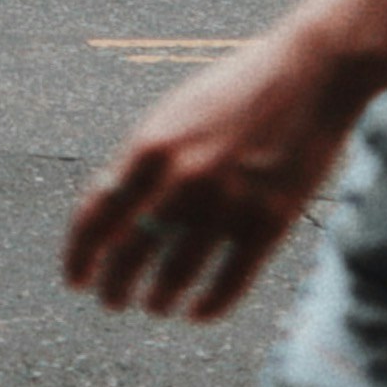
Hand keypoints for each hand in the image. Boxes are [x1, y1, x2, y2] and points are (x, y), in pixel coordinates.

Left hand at [62, 29, 370, 321]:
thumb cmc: (234, 91)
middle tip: (111, 301)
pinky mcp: (271, 218)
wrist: (310, 72)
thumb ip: (142, 163)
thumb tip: (109, 213)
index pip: (97, 216)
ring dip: (159, 298)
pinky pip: (231, 277)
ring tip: (154, 306)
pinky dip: (210, 303)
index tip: (75, 280)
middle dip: (114, 284)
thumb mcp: (173, 116)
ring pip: (177, 272)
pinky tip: (197, 313)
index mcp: (150, 147)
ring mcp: (229, 200)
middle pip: (131, 251)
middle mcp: (183, 177)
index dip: (80, 255)